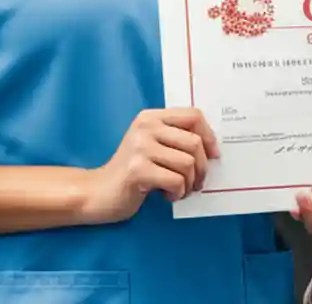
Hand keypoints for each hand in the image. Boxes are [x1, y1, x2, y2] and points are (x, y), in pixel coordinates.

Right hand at [85, 108, 219, 223]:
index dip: (209, 136)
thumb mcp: (152, 146)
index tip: (213, 155)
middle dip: (202, 168)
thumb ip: (176, 140)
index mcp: (151, 118)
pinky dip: (177, 193)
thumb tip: (213, 149)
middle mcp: (145, 127)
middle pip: (195, 142)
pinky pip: (176, 180)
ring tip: (178, 190)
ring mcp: (140, 147)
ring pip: (188, 163)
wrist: (98, 192)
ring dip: (189, 183)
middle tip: (195, 183)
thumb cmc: (131, 172)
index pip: (193, 115)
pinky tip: (166, 195)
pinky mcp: (138, 170)